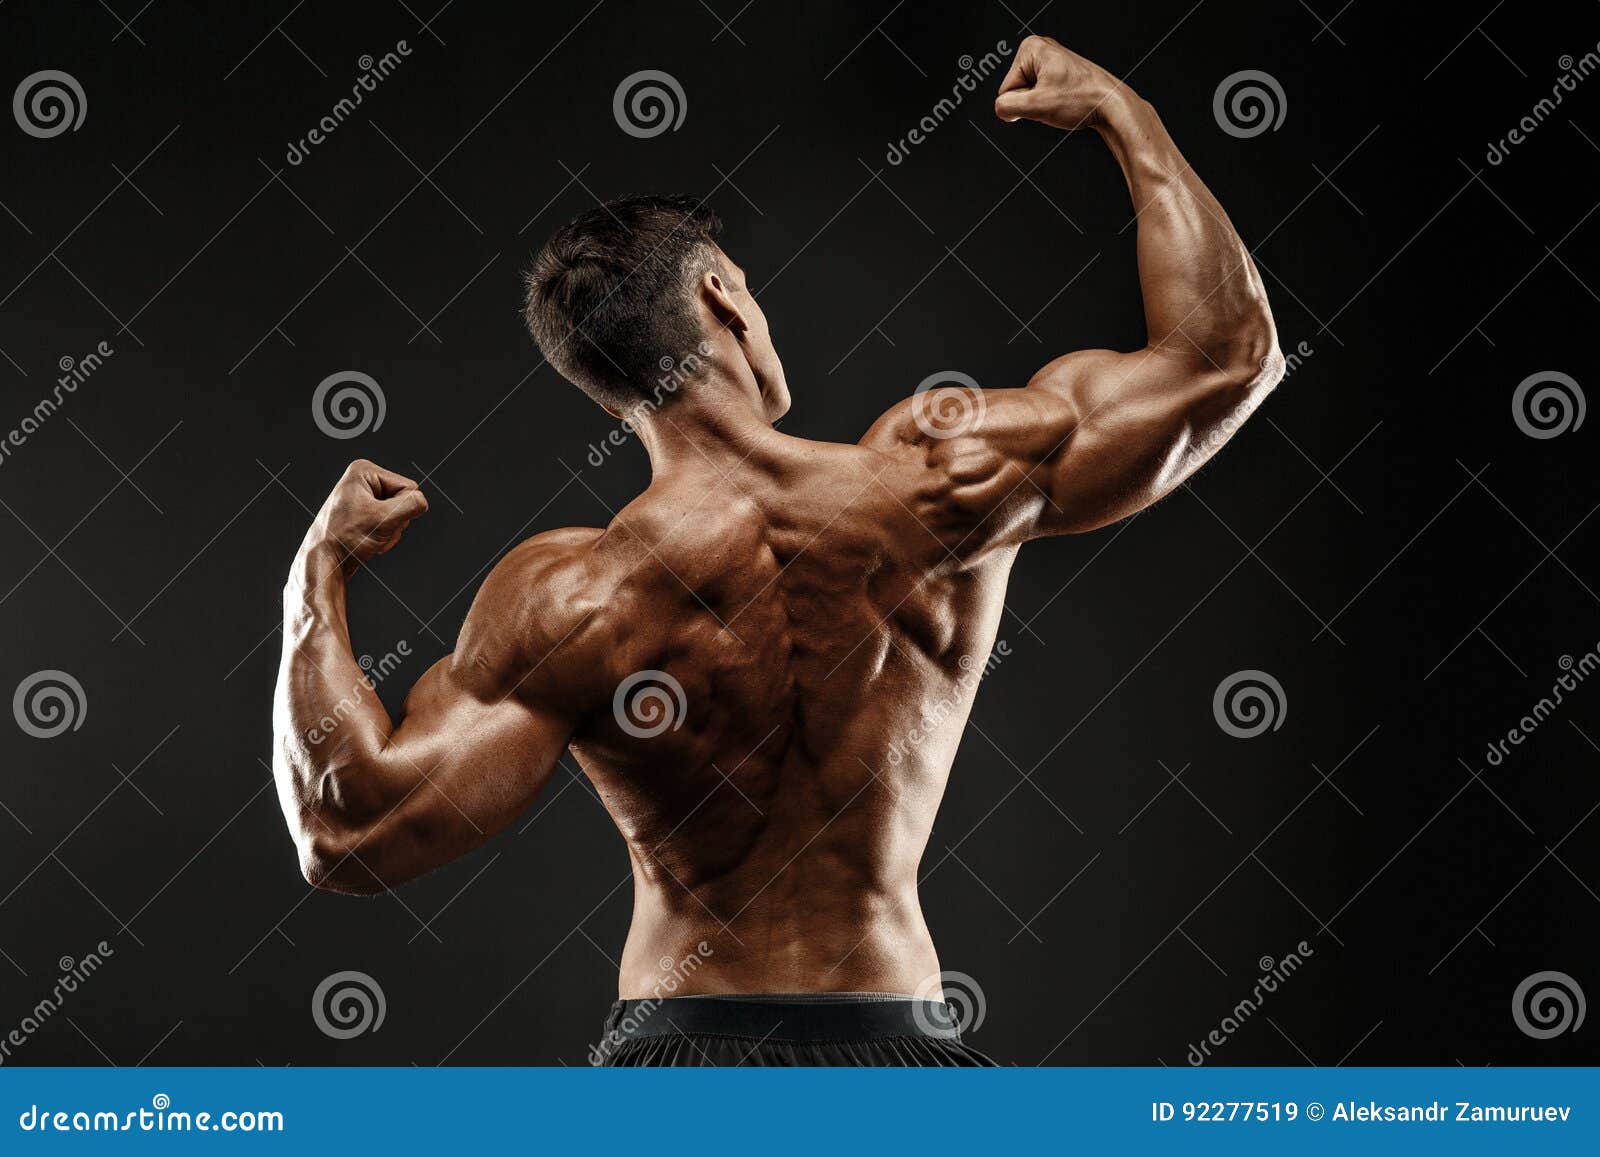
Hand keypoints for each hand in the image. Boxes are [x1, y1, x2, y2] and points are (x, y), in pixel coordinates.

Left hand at [305, 459, 428, 573]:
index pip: (409, 487)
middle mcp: (363, 479)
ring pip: (399, 514)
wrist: (326, 560)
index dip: (401, 509)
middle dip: (394, 521)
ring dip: (390, 531)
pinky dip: (384, 534)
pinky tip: (368, 539)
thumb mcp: (384, 519)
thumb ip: (411, 505)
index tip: (378, 520)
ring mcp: (364, 496)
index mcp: (364, 470)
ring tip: (369, 536)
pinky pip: (390, 522)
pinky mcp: (366, 511)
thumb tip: (422, 502)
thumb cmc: (345, 538)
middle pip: (404, 500)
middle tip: (373, 530)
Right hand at [994, 36, 1121, 129]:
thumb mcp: (1036, 107)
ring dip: (1042, 105)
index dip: (1023, 103)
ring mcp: (1050, 59)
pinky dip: (1050, 103)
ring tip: (1063, 100)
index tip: (1047, 99)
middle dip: (1032, 103)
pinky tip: (1066, 100)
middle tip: (1056, 101)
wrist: (1111, 104)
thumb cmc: (1082, 100)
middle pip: (1016, 89)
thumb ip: (1006, 107)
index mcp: (1031, 48)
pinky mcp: (1058, 71)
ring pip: (1029, 94)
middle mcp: (1040, 48)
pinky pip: (1040, 94)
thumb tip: (1001, 109)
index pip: (1006, 89)